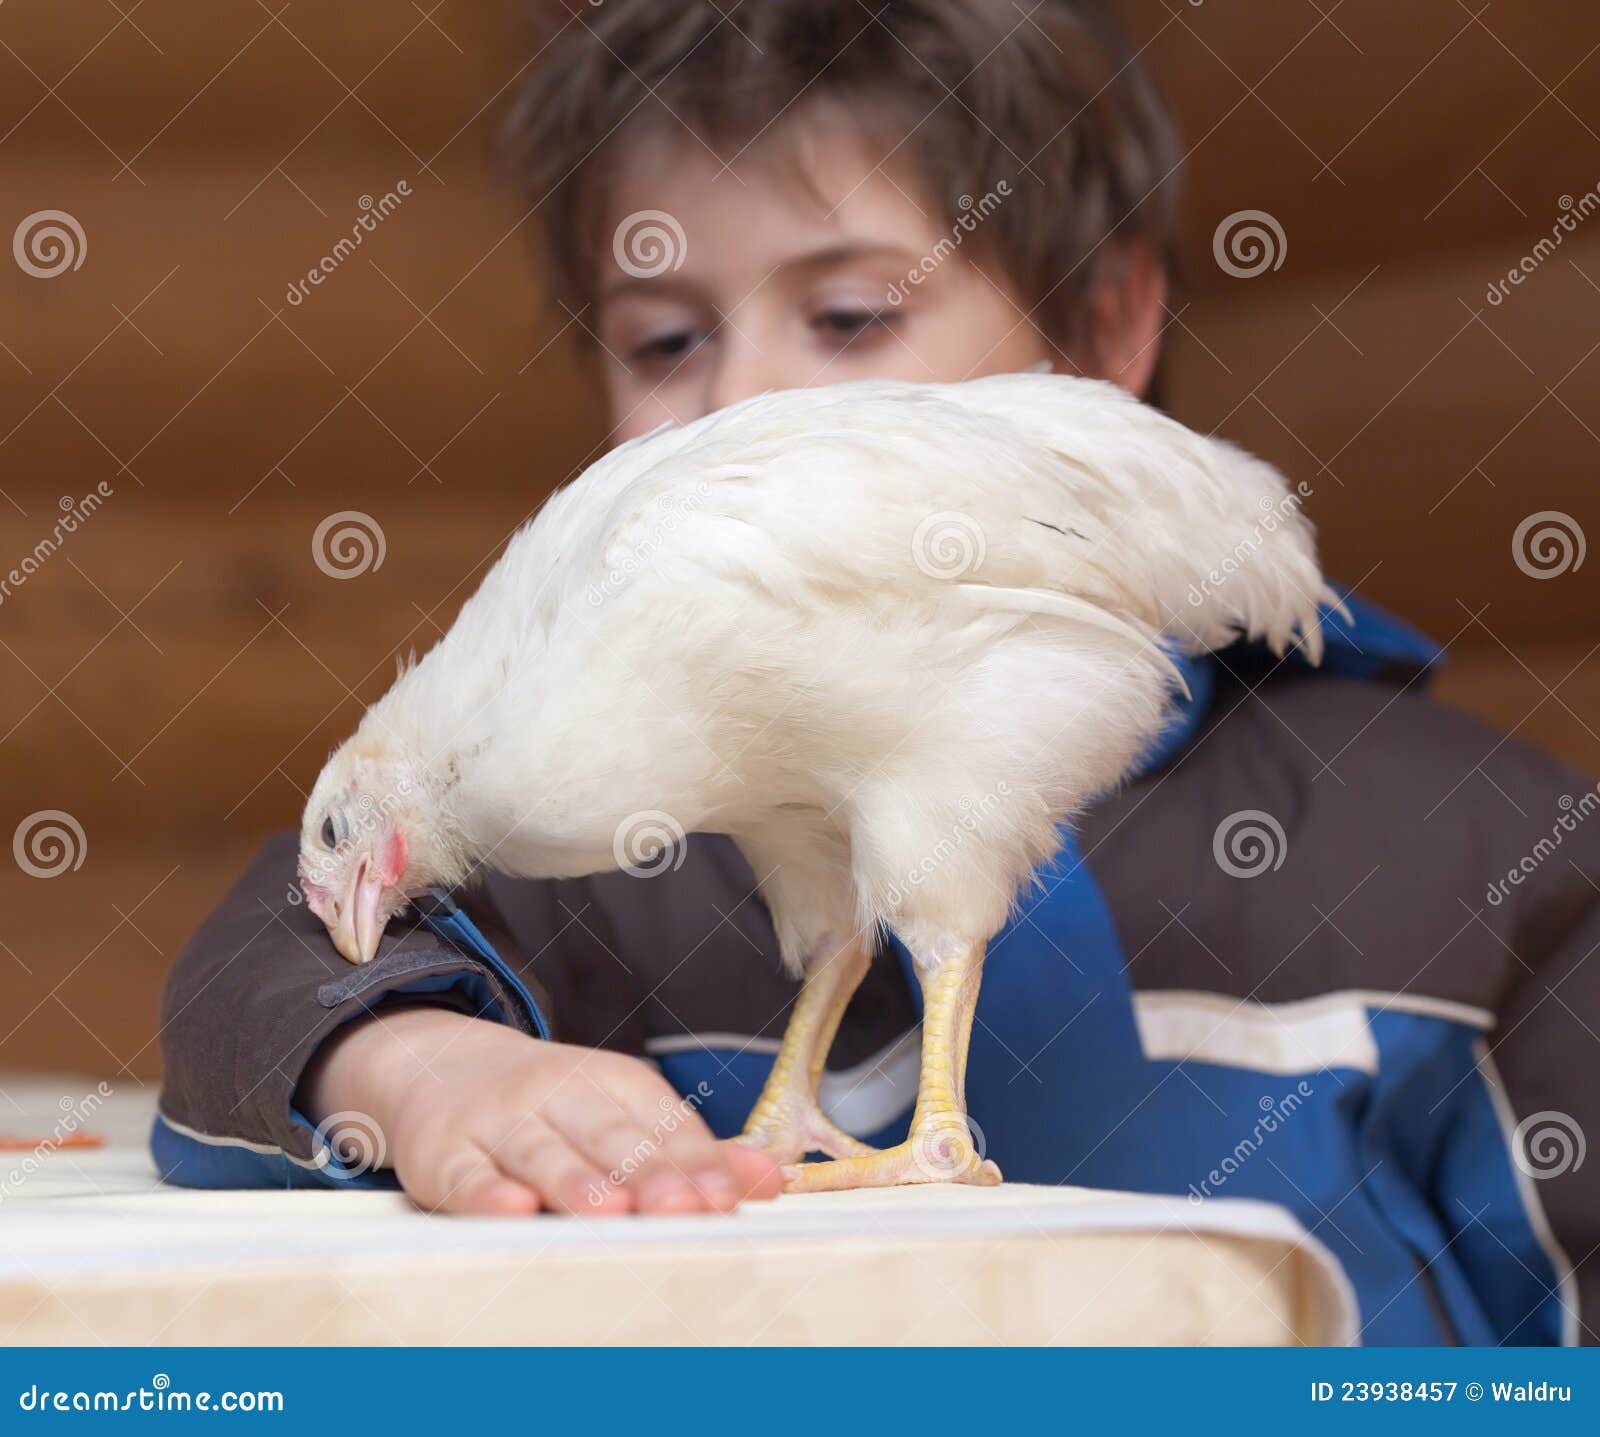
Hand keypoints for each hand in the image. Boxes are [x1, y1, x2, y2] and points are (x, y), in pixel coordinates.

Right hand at [300, 1006, 783, 1215]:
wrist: (436, 1063)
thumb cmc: (548, 1106)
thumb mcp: (618, 1112)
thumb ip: (689, 1152)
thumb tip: (771, 1179)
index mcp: (611, 1083)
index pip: (662, 1121)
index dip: (695, 1160)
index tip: (725, 1197)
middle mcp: (558, 1093)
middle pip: (608, 1135)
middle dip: (647, 1171)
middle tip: (682, 1207)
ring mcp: (498, 1121)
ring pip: (541, 1152)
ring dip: (577, 1181)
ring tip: (612, 1209)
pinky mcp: (442, 1151)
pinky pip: (466, 1173)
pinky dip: (487, 1191)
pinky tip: (514, 1207)